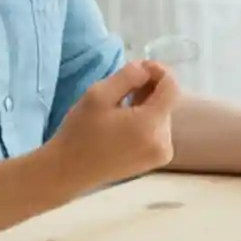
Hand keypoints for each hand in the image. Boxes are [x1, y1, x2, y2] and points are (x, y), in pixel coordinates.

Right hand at [48, 60, 180, 188]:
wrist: (69, 172)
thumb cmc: (80, 132)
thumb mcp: (98, 95)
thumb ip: (128, 76)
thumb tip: (147, 70)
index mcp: (151, 125)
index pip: (171, 87)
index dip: (158, 71)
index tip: (138, 68)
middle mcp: (164, 141)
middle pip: (166, 101)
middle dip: (148, 89)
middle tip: (121, 88)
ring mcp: (161, 153)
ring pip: (162, 114)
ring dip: (146, 104)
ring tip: (119, 106)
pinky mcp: (154, 160)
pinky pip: (158, 129)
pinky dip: (145, 120)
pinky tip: (124, 122)